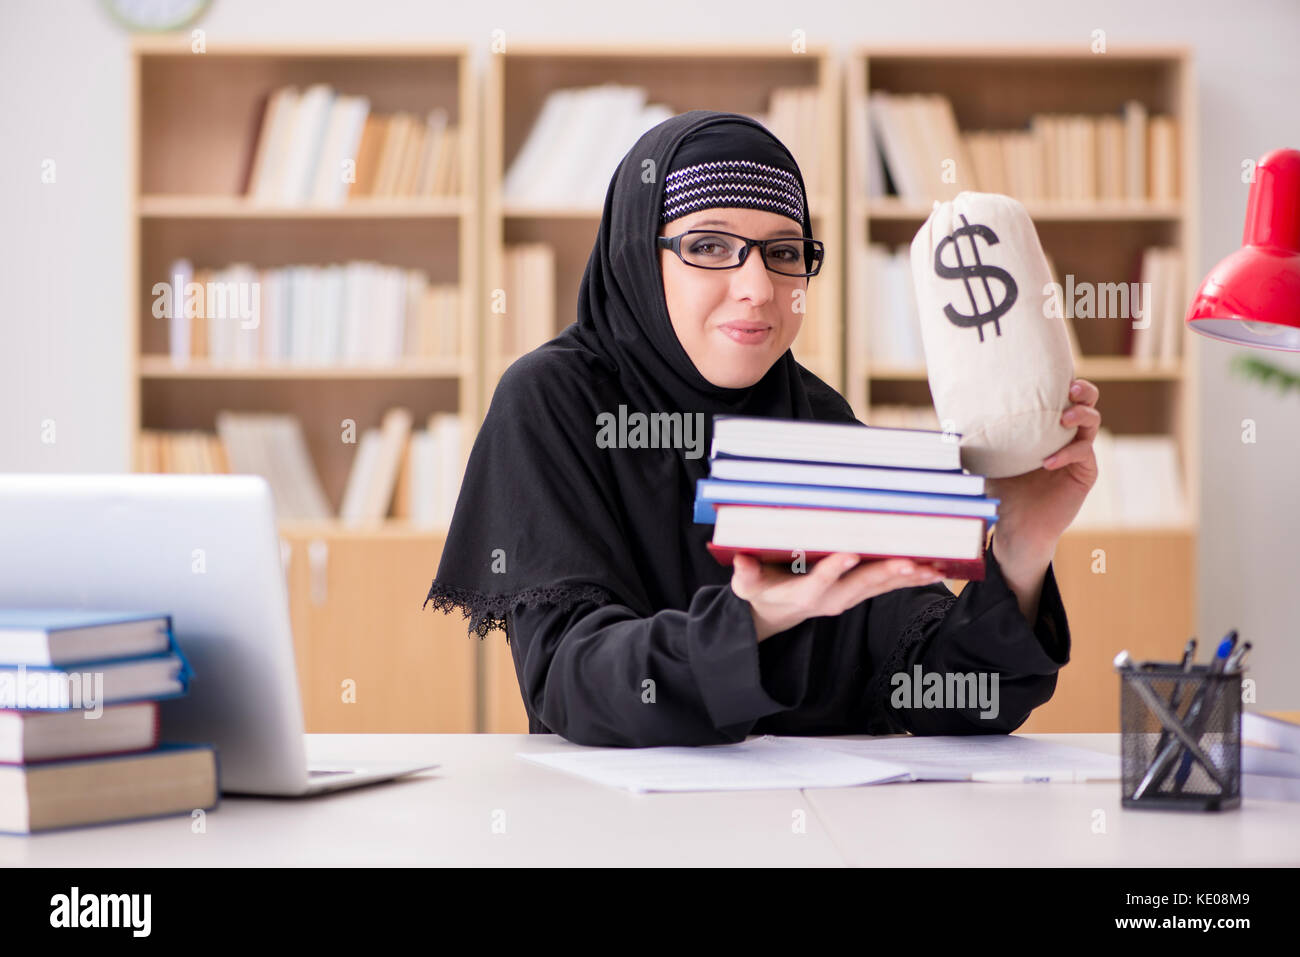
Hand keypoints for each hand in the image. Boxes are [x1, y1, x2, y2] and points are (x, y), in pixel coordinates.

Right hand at [731, 552, 943, 641]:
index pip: (819, 581)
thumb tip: (741, 561)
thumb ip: (746, 575)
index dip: (833, 569)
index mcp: (804, 595)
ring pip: (880, 587)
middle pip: (860, 585)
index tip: (848, 554)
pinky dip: (910, 578)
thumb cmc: (762, 592)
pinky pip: (887, 586)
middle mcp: (832, 599)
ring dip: (906, 577)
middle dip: (885, 574)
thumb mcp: (747, 587)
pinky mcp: (860, 594)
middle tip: (908, 562)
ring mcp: (849, 598)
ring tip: (931, 567)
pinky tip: (933, 570)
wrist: (776, 613)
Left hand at [985, 377, 1101, 563]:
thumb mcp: (986, 458)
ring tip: (1063, 419)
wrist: (1014, 525)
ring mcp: (1078, 453)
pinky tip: (1048, 461)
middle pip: (1087, 402)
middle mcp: (1066, 435)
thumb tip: (944, 423)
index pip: (1059, 395)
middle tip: (1070, 388)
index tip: (1052, 371)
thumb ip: (975, 438)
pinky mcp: (1085, 473)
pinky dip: (1068, 453)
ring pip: (1092, 423)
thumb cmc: (1000, 488)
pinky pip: (1085, 454)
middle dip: (1082, 390)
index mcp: (1045, 425)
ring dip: (1080, 415)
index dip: (1062, 380)